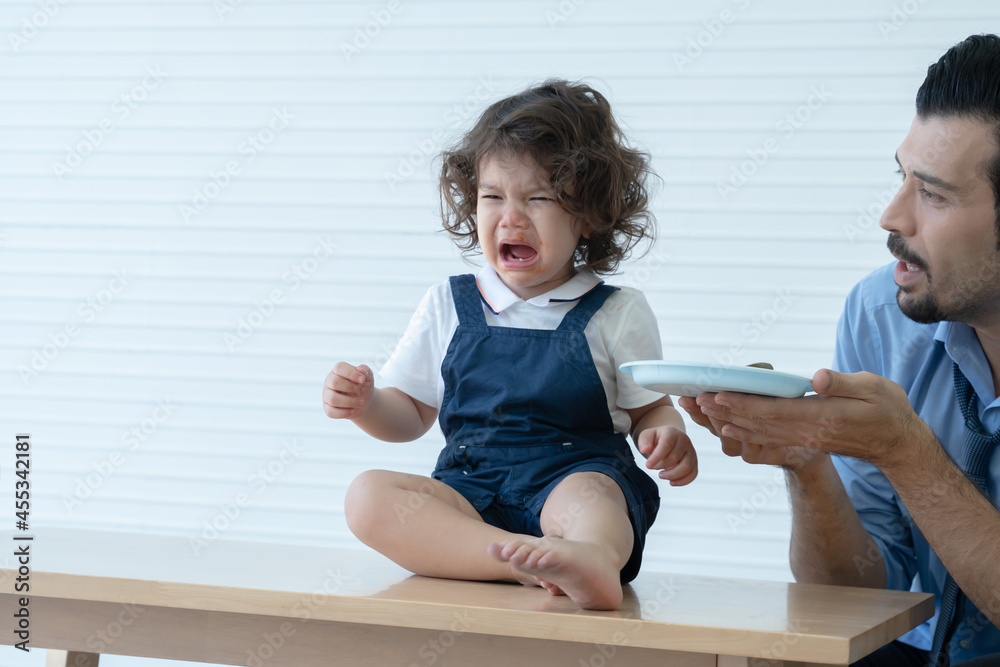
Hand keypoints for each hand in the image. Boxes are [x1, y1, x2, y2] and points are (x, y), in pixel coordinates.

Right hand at [323, 362, 374, 420]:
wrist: (364, 401)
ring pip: (332, 399)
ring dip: (350, 401)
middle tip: (362, 390)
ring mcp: (327, 395)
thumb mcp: (368, 376)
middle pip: (334, 382)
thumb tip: (360, 370)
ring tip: (361, 402)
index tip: (363, 380)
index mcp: (338, 371)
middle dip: (351, 388)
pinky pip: (331, 412)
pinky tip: (353, 410)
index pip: (339, 367)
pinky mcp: (327, 408)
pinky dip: (344, 413)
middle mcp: (330, 381)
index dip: (351, 373)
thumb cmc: (363, 385)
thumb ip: (365, 370)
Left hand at [636, 426, 697, 485]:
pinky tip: (671, 482)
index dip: (656, 457)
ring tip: (661, 475)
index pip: (666, 445)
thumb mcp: (647, 435)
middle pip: (675, 457)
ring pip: (686, 467)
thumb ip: (644, 441)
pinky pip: (693, 474)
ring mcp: (691, 452)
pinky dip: (682, 481)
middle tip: (652, 467)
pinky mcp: (695, 462)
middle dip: (661, 466)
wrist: (669, 441)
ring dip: (672, 475)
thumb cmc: (656, 439)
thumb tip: (644, 450)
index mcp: (672, 432)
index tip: (647, 465)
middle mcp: (685, 440)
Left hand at [693, 369, 926, 471]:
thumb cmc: (887, 410)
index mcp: (821, 417)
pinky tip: (727, 428)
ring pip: (758, 431)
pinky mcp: (803, 441)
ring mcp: (804, 439)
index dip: (743, 403)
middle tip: (695, 399)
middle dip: (724, 411)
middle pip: (757, 422)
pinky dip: (743, 433)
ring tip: (702, 410)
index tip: (718, 394)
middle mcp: (807, 432)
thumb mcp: (872, 388)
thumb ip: (842, 383)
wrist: (897, 444)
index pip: (774, 411)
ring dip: (727, 421)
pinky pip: (767, 439)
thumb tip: (818, 378)